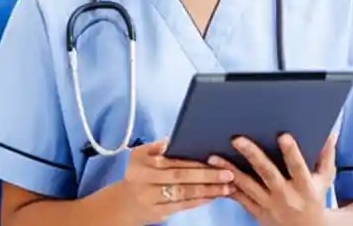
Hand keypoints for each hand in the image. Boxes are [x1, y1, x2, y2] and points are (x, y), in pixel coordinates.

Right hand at [113, 139, 236, 224]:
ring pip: (184, 193)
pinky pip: (182, 206)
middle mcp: (145, 180)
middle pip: (180, 177)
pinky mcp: (158, 212)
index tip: (215, 159)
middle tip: (228, 174)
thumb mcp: (139, 155)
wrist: (124, 203)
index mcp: (142, 163)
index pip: (173, 161)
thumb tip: (172, 139)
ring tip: (227, 187)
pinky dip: (199, 201)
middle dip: (207, 176)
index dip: (195, 161)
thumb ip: (155, 147)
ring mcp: (151, 198)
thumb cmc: (137, 174)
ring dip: (208, 190)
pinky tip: (213, 197)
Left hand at [209, 133, 335, 225]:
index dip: (292, 153)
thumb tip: (331, 132)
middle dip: (253, 156)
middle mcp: (287, 196)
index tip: (283, 136)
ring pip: (247, 186)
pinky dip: (226, 186)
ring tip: (213, 157)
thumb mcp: (325, 180)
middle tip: (237, 138)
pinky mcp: (257, 212)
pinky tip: (212, 174)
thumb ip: (326, 156)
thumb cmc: (315, 198)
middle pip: (268, 174)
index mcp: (306, 187)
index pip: (299, 167)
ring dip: (230, 170)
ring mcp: (270, 205)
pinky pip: (239, 198)